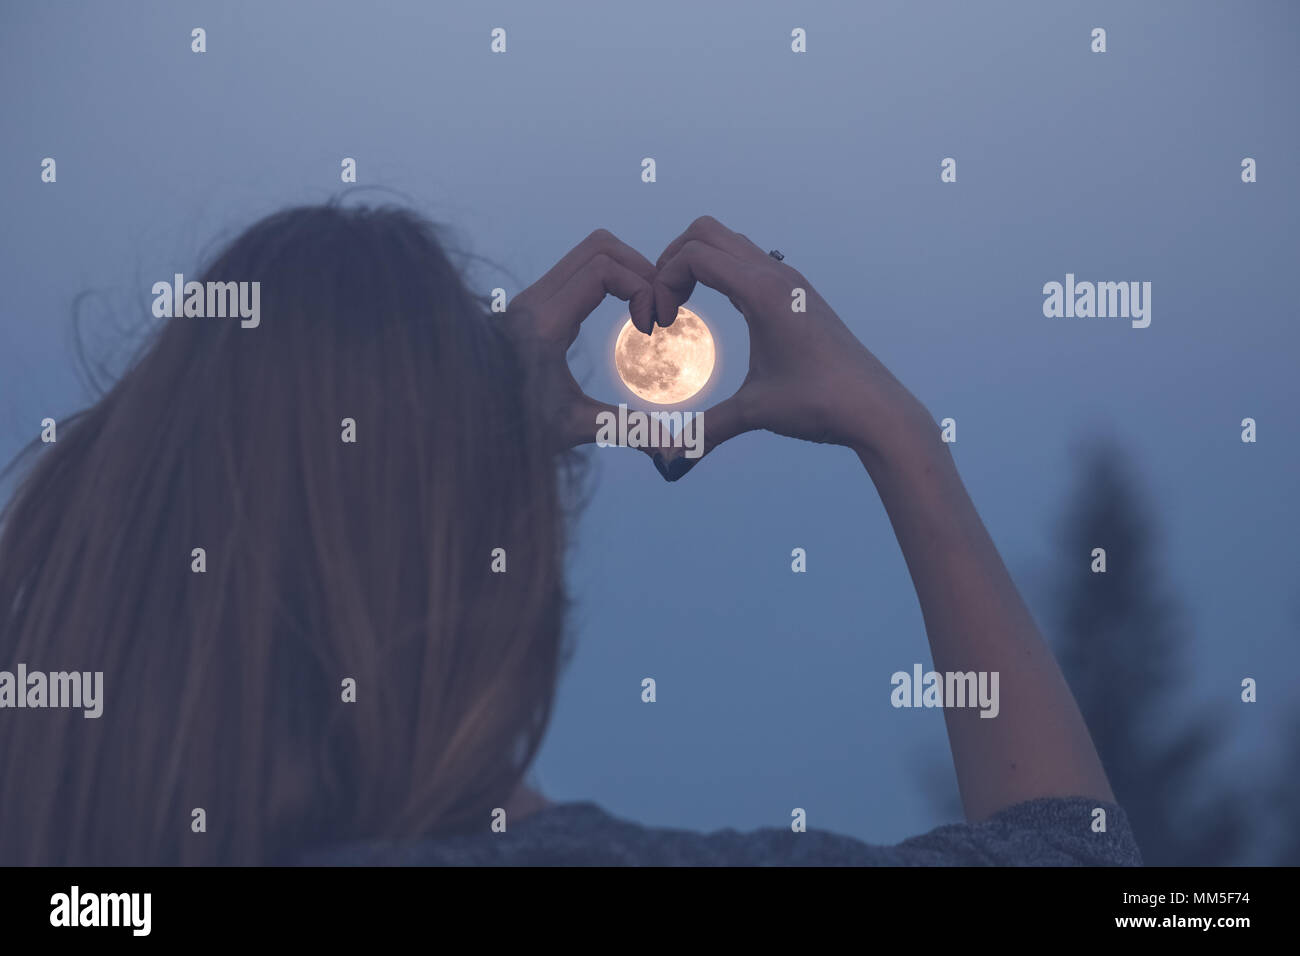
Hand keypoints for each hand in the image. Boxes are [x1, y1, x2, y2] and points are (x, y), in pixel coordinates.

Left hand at [503, 229, 667, 452]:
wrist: (467, 422)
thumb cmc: (513, 428)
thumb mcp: (572, 427)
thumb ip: (625, 428)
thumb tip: (670, 449)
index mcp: (544, 325)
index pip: (603, 270)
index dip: (641, 287)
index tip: (653, 325)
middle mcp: (533, 302)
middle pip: (599, 247)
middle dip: (639, 269)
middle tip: (658, 308)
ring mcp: (530, 298)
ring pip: (588, 253)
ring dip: (624, 270)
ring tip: (645, 308)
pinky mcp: (532, 303)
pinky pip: (577, 269)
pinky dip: (608, 277)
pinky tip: (622, 311)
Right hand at [650, 216, 931, 478]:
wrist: (876, 408)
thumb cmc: (821, 404)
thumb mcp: (755, 412)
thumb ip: (706, 430)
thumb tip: (670, 462)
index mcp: (762, 291)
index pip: (694, 255)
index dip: (662, 281)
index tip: (660, 322)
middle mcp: (777, 275)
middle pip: (706, 232)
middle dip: (672, 261)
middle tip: (662, 303)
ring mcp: (790, 280)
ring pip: (728, 242)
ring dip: (697, 263)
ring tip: (682, 304)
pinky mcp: (798, 294)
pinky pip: (748, 261)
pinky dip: (721, 271)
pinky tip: (720, 310)